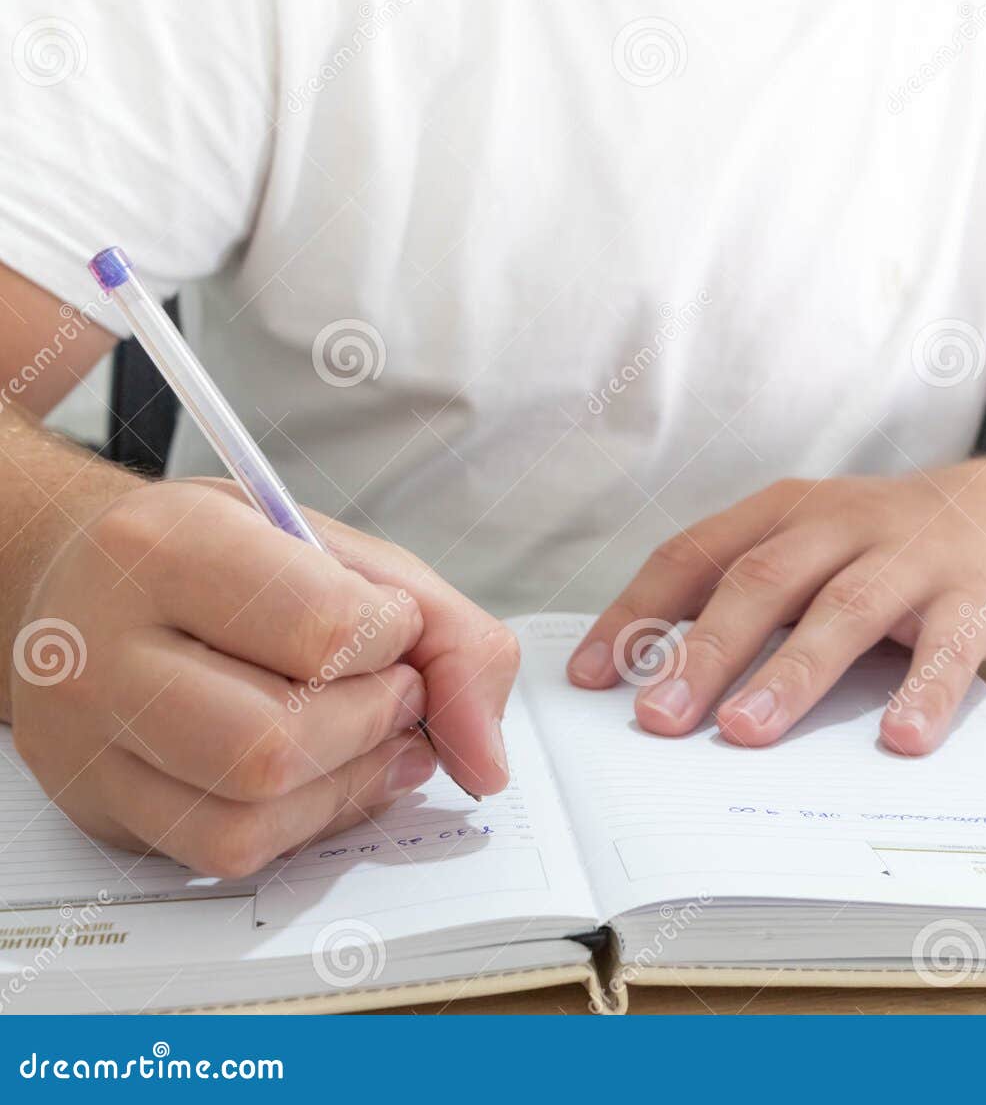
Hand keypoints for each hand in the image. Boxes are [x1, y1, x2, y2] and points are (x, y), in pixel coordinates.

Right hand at [8, 479, 518, 877]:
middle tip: (393, 690)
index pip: (320, 626)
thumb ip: (446, 632)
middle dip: (374, 724)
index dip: (391, 639)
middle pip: (276, 744)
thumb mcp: (336, 550)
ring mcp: (93, 740)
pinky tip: (325, 772)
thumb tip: (486, 756)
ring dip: (350, 781)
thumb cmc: (220, 559)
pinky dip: (306, 820)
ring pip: (250, 814)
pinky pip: (226, 853)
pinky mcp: (102, 807)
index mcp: (166, 548)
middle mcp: (106, 649)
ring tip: (368, 731)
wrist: (85, 578)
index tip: (393, 628)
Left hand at [566, 465, 985, 752]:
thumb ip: (741, 596)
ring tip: (746, 731)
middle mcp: (843, 524)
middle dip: (704, 653)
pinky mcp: (976, 597)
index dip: (639, 614)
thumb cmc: (885, 545)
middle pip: (762, 584)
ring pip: (843, 612)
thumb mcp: (809, 546)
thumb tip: (649, 675)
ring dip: (792, 673)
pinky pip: (947, 648)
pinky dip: (923, 692)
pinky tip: (900, 737)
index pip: (695, 556)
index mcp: (786, 512)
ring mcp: (911, 557)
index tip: (590, 676)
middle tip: (658, 717)